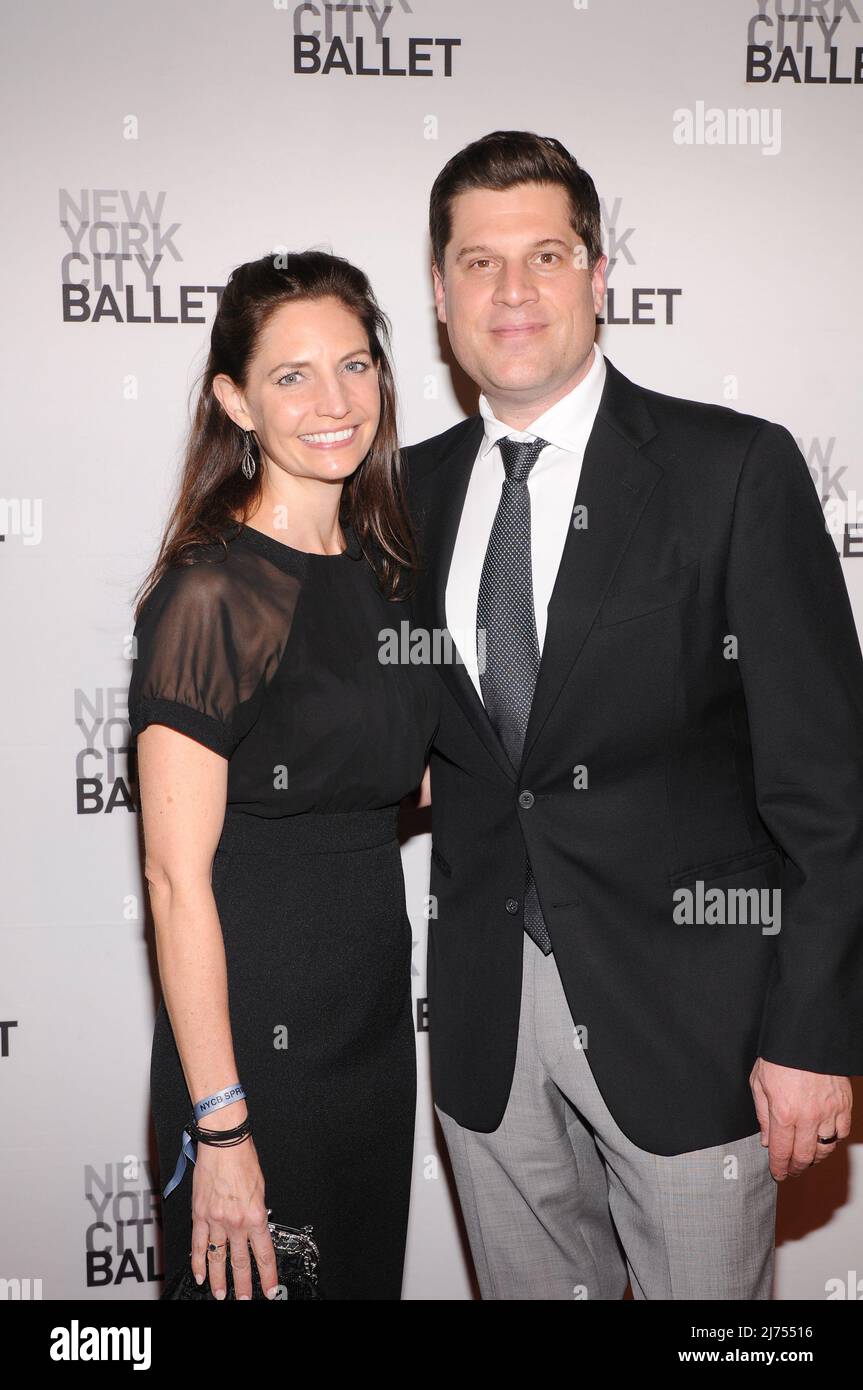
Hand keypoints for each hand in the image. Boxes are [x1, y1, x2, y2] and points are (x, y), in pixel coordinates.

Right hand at [190, 1134, 277, 1298]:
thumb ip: (257, 1211)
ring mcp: (216, 1219)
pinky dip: (198, 1261)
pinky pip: (199, 1244)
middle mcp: (236, 1221)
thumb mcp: (261, 1188)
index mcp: (256, 1214)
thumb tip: (256, 1226)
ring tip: (221, 1294)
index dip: (268, 1275)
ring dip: (219, 1279)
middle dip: (244, 1284)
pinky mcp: (200, 1214)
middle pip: (241, 1261)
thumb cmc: (243, 1158)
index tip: (270, 1290)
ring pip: (218, 1257)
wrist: (224, 1142)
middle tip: (243, 1299)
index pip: (264, 1254)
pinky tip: (199, 1274)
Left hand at [750, 1058, 851, 1180]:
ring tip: (806, 1159)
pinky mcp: (843, 1105)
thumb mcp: (758, 1083)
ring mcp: (829, 1112)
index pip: (782, 1152)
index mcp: (783, 1113)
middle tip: (791, 1171)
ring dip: (815, 1159)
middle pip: (805, 1156)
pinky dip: (833, 1141)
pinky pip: (841, 1133)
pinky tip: (824, 1140)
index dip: (779, 1168)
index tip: (778, 1174)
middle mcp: (808, 1117)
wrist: (805, 1035)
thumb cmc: (779, 1055)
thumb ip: (762, 1115)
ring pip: (825, 1149)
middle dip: (796, 1168)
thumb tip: (767, 1140)